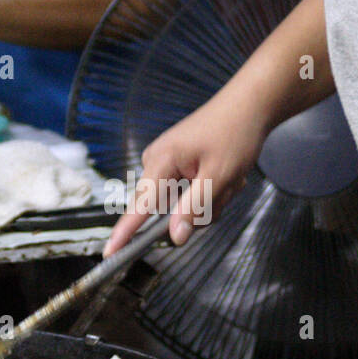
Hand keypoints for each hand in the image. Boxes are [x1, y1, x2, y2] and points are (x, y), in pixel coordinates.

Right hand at [104, 85, 268, 255]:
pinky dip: (210, 190)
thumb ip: (194, 208)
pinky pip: (189, 194)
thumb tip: (174, 237)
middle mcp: (156, 163)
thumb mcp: (219, 176)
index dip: (125, 233)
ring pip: (184, 205)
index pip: (138, 206)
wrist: (248, 104)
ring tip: (228, 177)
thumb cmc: (234, 133)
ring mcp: (167, 164)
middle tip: (226, 187)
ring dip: (210, 199)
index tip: (110, 254)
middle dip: (201, 208)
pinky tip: (224, 174)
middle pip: (168, 210)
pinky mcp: (177, 166)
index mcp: (161, 162)